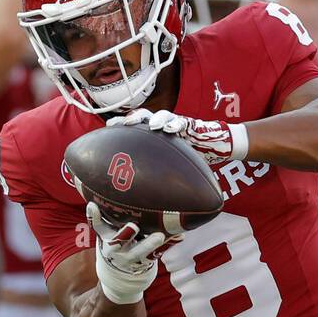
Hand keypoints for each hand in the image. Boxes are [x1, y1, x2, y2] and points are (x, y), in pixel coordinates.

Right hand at [86, 201, 167, 304]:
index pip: (97, 226)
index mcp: (106, 237)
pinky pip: (158, 253)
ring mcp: (131, 257)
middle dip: (126, 233)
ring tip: (160, 235)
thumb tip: (97, 198)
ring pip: (140, 250)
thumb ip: (103, 217)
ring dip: (150, 243)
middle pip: (119, 240)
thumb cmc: (116, 242)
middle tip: (133, 225)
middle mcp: (116, 248)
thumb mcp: (106, 232)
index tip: (93, 206)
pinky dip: (169, 244)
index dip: (93, 217)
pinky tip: (179, 236)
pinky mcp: (146, 261)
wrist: (121, 273)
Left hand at [108, 109, 247, 166]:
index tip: (104, 131)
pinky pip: (183, 123)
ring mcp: (176, 124)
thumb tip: (133, 201)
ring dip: (155, 118)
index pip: (133, 130)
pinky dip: (176, 124)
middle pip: (143, 118)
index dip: (118, 129)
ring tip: (152, 125)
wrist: (214, 146)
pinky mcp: (191, 126)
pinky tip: (170, 129)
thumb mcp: (168, 169)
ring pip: (162, 115)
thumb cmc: (188, 160)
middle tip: (121, 125)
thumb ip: (153, 177)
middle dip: (131, 119)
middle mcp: (162, 127)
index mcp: (153, 137)